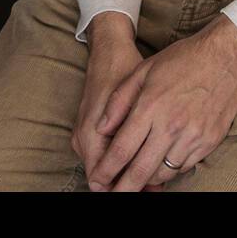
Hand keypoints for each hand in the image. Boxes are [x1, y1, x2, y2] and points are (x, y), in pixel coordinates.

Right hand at [71, 12, 147, 188]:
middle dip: (127, 184)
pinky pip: (100, 156)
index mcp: (91, 134)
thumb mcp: (136, 100)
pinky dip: (120, 160)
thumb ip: (141, 142)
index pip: (102, 178)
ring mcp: (82, 136)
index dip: (125, 187)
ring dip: (124, 173)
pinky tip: (141, 157)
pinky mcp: (87, 131)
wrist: (108, 49)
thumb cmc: (123, 70)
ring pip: (102, 169)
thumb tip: (154, 175)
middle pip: (102, 179)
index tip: (149, 188)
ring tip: (152, 177)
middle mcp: (82, 140)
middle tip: (154, 187)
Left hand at [87, 14, 236, 191]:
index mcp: (151, 106)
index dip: (105, 170)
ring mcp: (192, 136)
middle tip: (113, 196)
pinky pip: (183, 167)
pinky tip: (162, 165)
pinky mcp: (209, 141)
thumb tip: (103, 128)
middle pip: (140, 170)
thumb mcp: (144, 69)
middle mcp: (171, 125)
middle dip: (122, 189)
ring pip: (162, 173)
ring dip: (147, 180)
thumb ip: (120, 99)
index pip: (121, 149)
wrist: (227, 55)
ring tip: (137, 181)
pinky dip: (170, 170)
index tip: (97, 180)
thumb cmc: (184, 59)